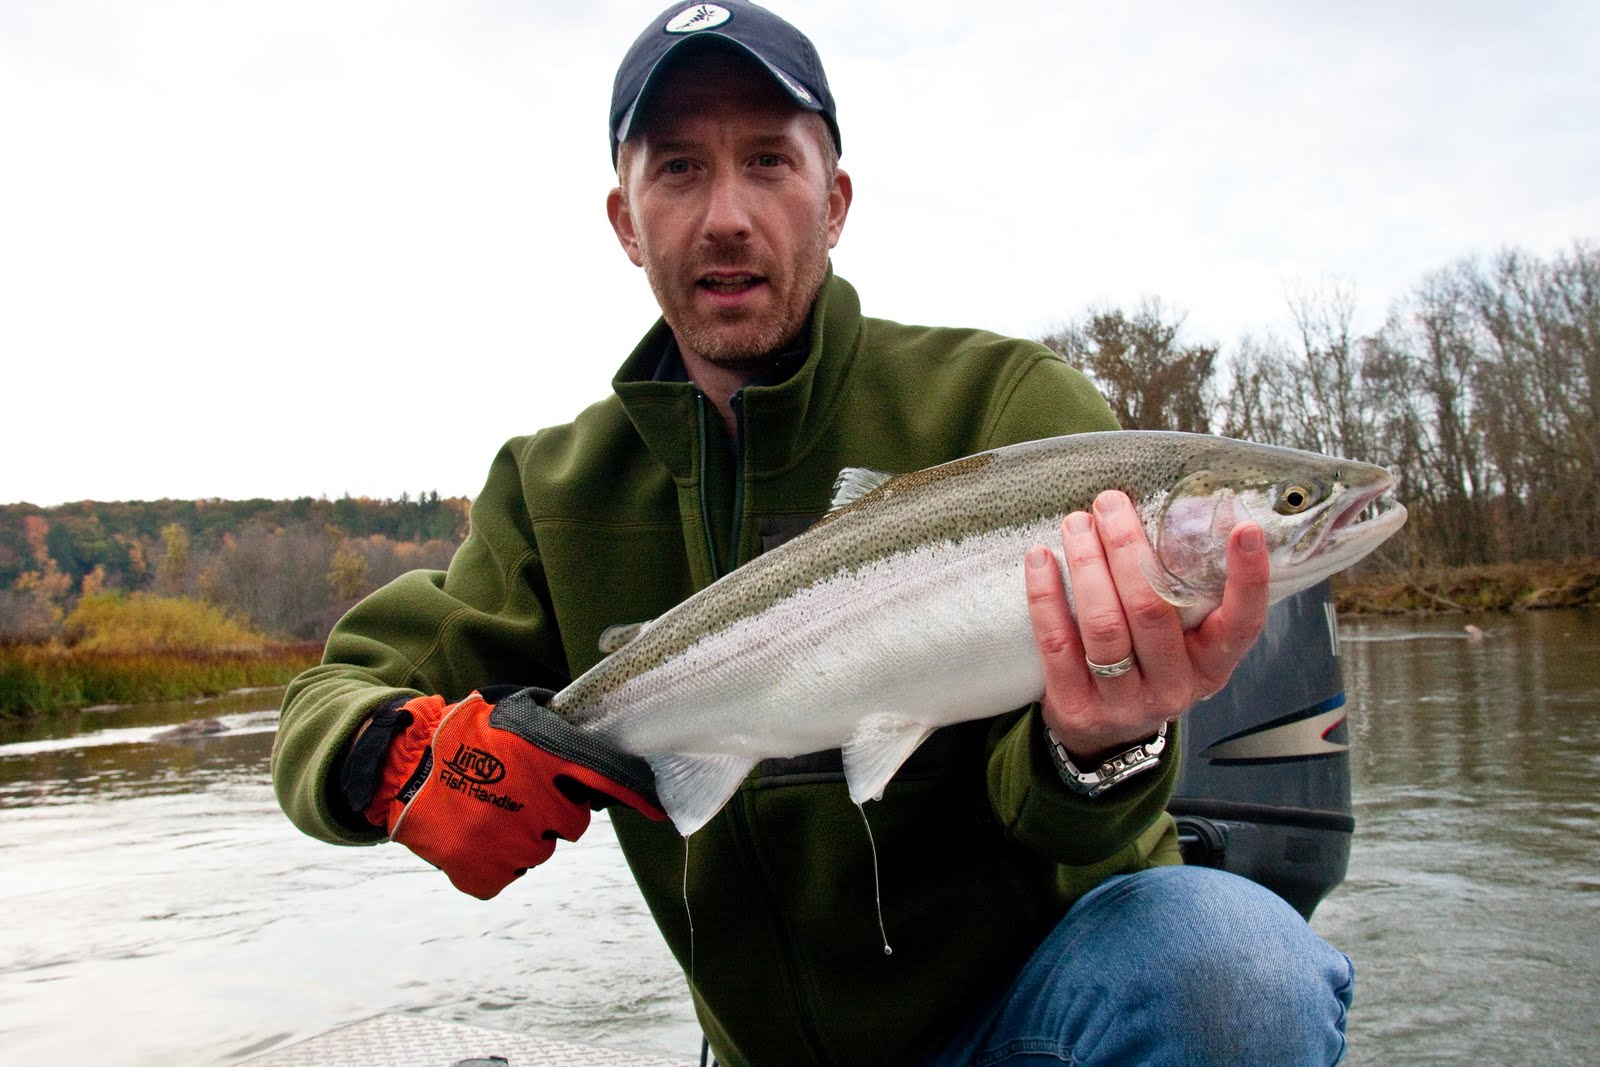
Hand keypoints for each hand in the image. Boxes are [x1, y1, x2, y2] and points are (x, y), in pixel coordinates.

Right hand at [356, 688, 665, 898]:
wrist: (397, 769)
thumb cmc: (459, 734)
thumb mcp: (508, 709)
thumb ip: (552, 723)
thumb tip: (596, 730)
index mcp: (539, 755)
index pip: (603, 777)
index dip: (636, 793)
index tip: (660, 807)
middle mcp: (530, 801)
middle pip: (572, 821)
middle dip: (553, 807)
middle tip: (518, 789)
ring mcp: (506, 842)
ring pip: (540, 848)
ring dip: (523, 831)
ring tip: (487, 807)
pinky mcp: (485, 873)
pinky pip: (509, 871)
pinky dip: (496, 857)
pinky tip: (473, 831)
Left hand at [1024, 490, 1269, 762]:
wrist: (1104, 735)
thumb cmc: (1148, 667)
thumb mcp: (1182, 644)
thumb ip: (1183, 596)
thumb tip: (1170, 513)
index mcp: (1211, 665)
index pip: (1242, 624)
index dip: (1248, 578)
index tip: (1244, 528)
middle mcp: (1174, 687)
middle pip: (1152, 610)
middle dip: (1127, 547)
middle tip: (1110, 503)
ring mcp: (1124, 702)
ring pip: (1104, 625)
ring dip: (1087, 564)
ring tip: (1077, 523)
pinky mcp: (1076, 706)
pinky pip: (1058, 642)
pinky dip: (1046, 596)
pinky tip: (1040, 558)